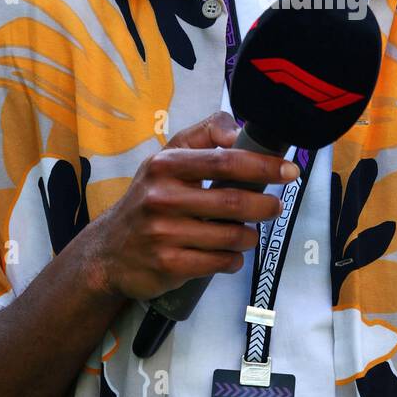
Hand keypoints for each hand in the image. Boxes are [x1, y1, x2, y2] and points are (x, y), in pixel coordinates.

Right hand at [84, 111, 298, 302]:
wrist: (108, 251)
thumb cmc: (149, 198)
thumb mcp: (166, 159)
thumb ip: (203, 135)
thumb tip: (238, 131)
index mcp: (165, 165)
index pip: (224, 161)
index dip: (263, 165)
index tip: (289, 170)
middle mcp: (161, 197)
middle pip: (233, 202)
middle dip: (264, 206)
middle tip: (274, 207)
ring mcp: (163, 233)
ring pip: (231, 236)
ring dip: (249, 236)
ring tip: (246, 232)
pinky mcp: (168, 265)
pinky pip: (220, 262)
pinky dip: (233, 259)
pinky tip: (228, 253)